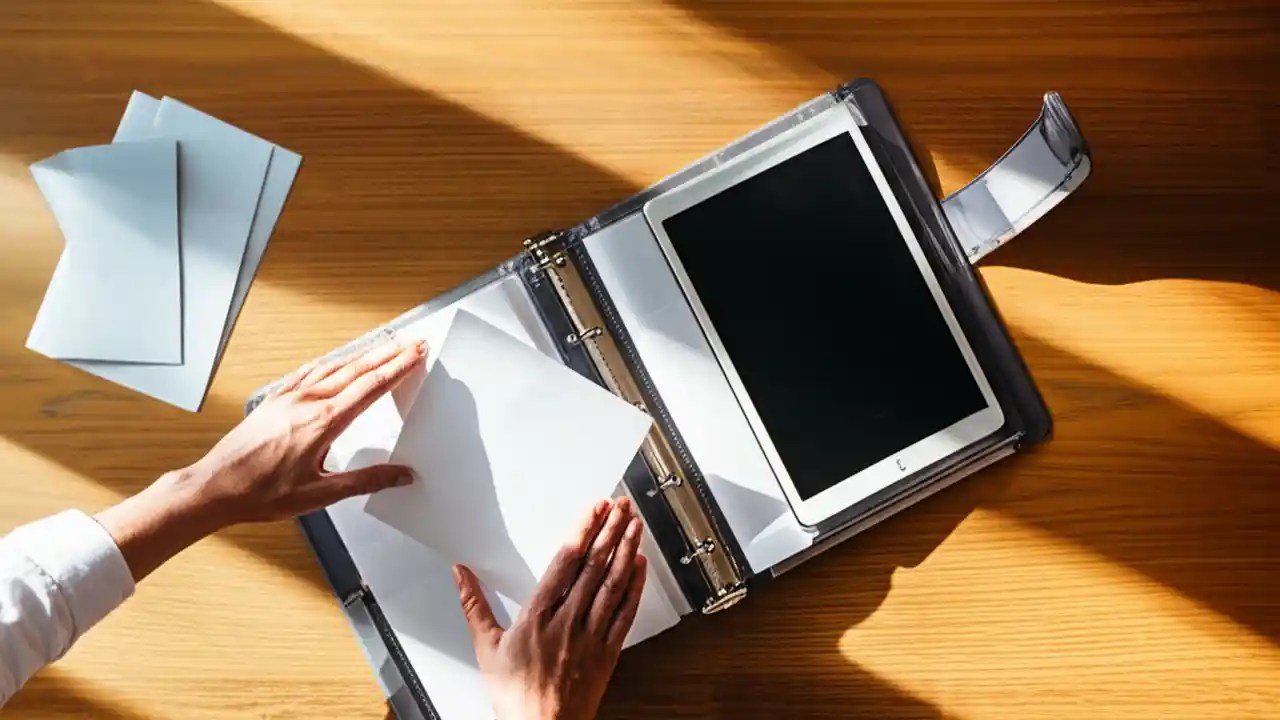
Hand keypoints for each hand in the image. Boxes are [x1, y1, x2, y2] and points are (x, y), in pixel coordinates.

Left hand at [96, 339, 425, 580]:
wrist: (215, 487)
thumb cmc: (260, 493)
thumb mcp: (319, 494)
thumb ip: (365, 481)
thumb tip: (400, 475)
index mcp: (323, 423)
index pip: (371, 387)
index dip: (398, 367)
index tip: (415, 353)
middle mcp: (306, 403)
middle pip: (357, 369)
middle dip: (388, 354)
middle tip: (410, 343)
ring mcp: (289, 397)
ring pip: (334, 366)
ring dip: (363, 354)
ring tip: (383, 345)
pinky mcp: (275, 399)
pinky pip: (310, 372)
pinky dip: (331, 361)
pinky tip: (337, 359)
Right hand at [454, 498, 647, 719]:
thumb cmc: (515, 695)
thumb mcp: (486, 647)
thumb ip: (475, 604)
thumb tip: (460, 573)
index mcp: (538, 616)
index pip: (565, 562)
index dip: (583, 531)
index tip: (594, 509)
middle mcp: (568, 621)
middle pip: (593, 566)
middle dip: (609, 530)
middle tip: (621, 504)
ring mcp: (591, 636)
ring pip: (613, 584)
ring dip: (626, 550)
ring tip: (634, 524)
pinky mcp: (608, 652)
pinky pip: (625, 613)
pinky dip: (634, 586)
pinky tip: (640, 565)